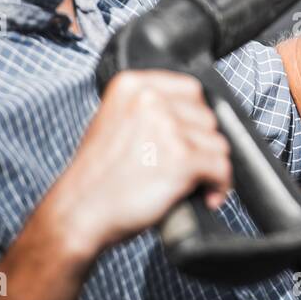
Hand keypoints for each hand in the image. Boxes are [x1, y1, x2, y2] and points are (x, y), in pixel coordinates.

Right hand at [45, 70, 232, 256]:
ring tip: (192, 184)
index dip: (195, 119)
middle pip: (208, 117)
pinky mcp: (182, 158)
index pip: (191, 89)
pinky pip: (222, 168)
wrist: (78, 214)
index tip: (190, 138)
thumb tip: (191, 114)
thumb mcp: (113, 121)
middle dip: (203, 145)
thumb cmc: (97, 177)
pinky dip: (220, 186)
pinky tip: (206, 197)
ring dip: (210, 167)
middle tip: (187, 167)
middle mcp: (151, 99)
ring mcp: (167, 128)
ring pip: (218, 143)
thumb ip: (147, 109)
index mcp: (133, 85)